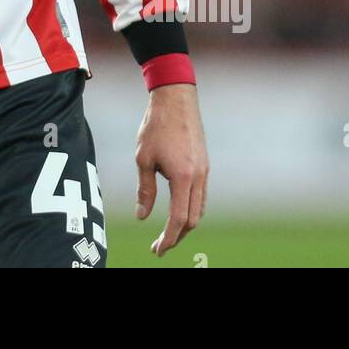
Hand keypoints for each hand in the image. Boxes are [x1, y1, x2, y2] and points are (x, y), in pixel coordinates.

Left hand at [133, 83, 207, 255]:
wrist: (176, 98)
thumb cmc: (156, 126)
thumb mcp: (143, 158)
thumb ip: (145, 190)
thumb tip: (143, 216)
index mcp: (184, 177)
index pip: (179, 219)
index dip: (169, 238)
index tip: (158, 250)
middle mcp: (199, 177)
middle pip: (193, 219)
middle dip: (178, 236)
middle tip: (160, 245)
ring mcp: (205, 170)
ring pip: (200, 208)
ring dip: (186, 224)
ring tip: (168, 232)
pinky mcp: (205, 164)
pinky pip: (201, 195)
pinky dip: (191, 208)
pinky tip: (178, 210)